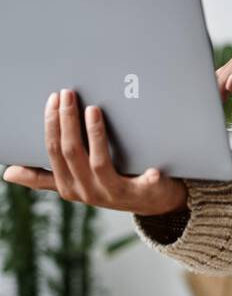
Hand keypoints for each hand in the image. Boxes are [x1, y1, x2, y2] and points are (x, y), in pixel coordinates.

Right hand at [1, 90, 188, 217]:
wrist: (150, 202)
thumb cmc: (109, 184)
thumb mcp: (74, 181)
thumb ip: (44, 177)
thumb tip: (8, 172)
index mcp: (69, 186)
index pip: (53, 152)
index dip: (51, 125)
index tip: (53, 98)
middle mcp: (87, 191)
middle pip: (72, 153)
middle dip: (67, 121)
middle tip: (68, 94)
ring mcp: (114, 194)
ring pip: (98, 163)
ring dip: (95, 135)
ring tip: (94, 109)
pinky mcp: (142, 194)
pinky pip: (144, 185)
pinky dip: (148, 177)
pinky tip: (153, 168)